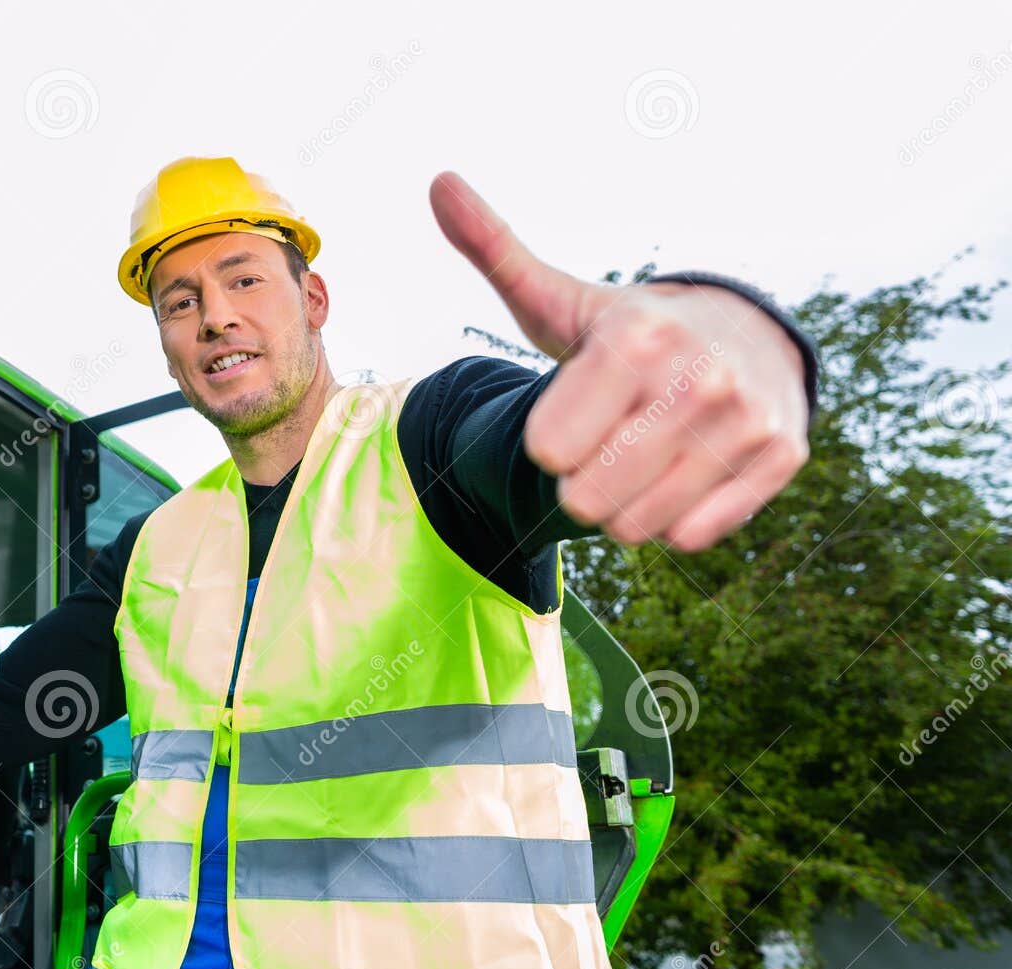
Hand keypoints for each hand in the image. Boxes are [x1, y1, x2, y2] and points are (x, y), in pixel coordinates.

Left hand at [429, 172, 808, 551]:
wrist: (744, 338)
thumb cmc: (628, 334)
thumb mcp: (558, 299)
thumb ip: (495, 253)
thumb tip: (438, 184)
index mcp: (636, 336)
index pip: (547, 449)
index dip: (549, 443)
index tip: (570, 414)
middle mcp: (700, 376)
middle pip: (587, 495)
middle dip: (581, 483)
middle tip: (603, 446)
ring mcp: (746, 419)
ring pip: (637, 524)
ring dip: (624, 507)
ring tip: (639, 459)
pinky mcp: (780, 456)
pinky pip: (692, 533)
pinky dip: (675, 519)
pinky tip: (681, 475)